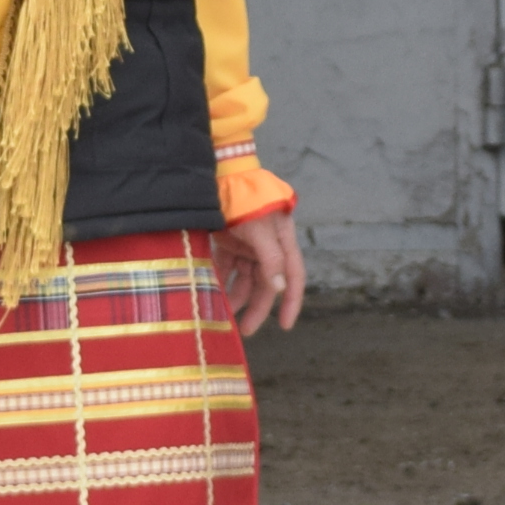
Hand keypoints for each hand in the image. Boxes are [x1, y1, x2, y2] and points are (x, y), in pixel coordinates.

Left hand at [214, 208, 306, 335]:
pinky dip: (220, 281)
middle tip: (245, 330)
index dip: (292, 301)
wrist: (218, 174)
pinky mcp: (227, 242)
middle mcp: (267, 245)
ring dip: (236, 296)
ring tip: (223, 314)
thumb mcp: (260, 229)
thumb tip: (280, 288)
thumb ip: (271, 258)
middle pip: (266, 283)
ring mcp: (246, 244)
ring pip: (244, 279)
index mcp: (282, 241)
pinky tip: (211, 294)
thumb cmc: (245, 198)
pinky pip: (226, 268)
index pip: (293, 276)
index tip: (286, 325)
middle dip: (257, 307)